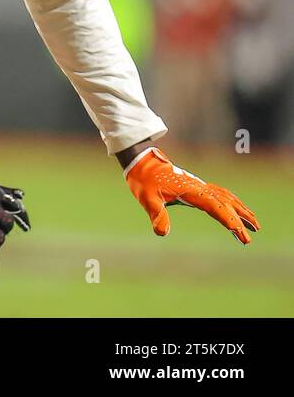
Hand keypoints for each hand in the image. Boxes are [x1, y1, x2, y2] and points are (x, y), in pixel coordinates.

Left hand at [124, 148, 259, 243]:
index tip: (240, 233)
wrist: (141, 161)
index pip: (215, 207)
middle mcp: (199, 187)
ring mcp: (199, 185)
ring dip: (241, 210)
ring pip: (226, 198)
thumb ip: (156, 214)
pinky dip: (232, 202)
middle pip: (226, 203)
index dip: (228, 220)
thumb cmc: (143, 180)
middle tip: (252, 234)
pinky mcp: (197, 185)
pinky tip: (237, 208)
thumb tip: (161, 233)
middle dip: (240, 219)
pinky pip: (220, 194)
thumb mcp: (146, 198)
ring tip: (255, 225)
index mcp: (190, 190)